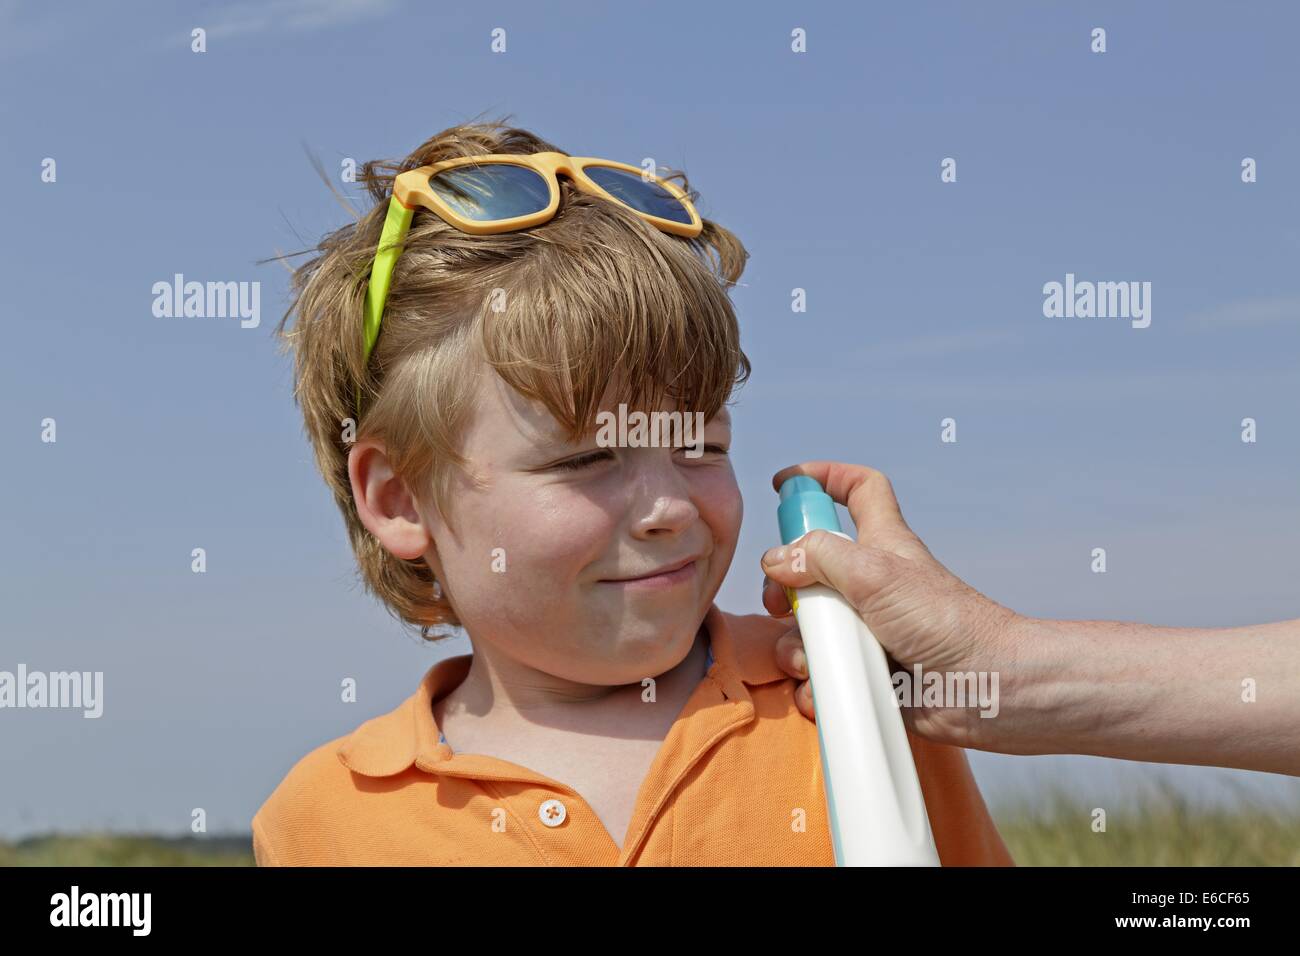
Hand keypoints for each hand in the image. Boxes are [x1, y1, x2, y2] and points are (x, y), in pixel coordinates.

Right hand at [762, 461, 1022, 747]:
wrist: (986, 690)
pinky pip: (822, 676)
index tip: (784, 484)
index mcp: (879, 544)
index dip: (822, 477)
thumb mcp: (875, 572)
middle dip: (784, 586)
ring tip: (810, 660)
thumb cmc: (945, 622)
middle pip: (809, 568)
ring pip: (808, 629)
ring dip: (796, 647)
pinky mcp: (866, 673)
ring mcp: (867, 630)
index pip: (857, 490)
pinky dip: (814, 686)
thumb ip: (819, 556)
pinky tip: (821, 690)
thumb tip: (775, 561)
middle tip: (782, 603)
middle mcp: (870, 585)